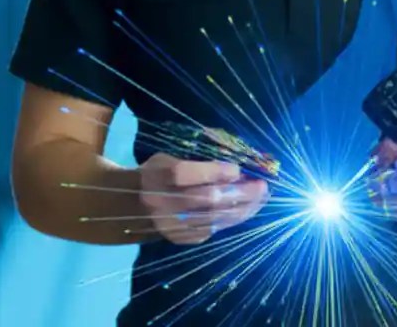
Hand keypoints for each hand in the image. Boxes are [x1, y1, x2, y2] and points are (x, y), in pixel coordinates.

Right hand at [138, 152, 269, 244]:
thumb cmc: (159, 174)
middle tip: (262, 186)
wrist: (134, 207)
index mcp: (156, 176)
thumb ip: (199, 160)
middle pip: (205, 200)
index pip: (184, 175)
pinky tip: (248, 209)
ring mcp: (172, 225)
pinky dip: (233, 218)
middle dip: (239, 193)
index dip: (213, 172)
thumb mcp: (171, 158)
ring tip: (262, 198)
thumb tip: (237, 165)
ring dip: (243, 208)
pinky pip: (213, 229)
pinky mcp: (181, 239)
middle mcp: (162, 203)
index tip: (237, 169)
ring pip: (214, 219)